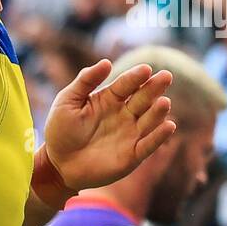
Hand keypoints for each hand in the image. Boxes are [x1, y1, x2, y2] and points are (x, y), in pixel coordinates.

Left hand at [43, 60, 175, 190]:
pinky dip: (159, 136)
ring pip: (149, 120)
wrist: (57, 164)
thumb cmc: (61, 130)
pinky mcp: (132, 155)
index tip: (146, 69)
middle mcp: (125, 114)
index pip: (126, 84)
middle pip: (143, 98)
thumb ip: (85, 81)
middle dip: (154, 88)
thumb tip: (106, 62)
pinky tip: (169, 126)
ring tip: (164, 102)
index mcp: (110, 98)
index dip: (135, 77)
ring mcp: (130, 134)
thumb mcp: (67, 101)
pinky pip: (149, 145)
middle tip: (165, 76)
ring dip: (158, 111)